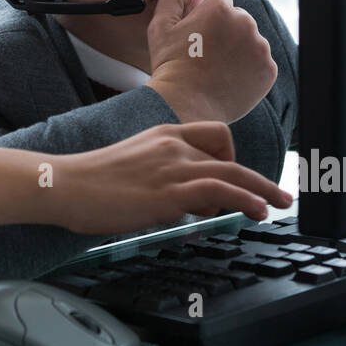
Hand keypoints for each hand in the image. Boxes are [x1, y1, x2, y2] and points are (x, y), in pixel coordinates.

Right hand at [51, 122, 291, 234]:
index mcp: (163, 134)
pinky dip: (245, 199)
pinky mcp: (169, 190)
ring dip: (261, 191)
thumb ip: (161, 179)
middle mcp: (173, 144)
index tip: (238, 177)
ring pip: (232, 172)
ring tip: (278, 206)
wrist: (65, 184)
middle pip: (229, 154)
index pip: (214, 134)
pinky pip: (219, 189)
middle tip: (279, 194)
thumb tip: (184, 206)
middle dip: (259, 178)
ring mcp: (172, 165)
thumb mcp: (133, 169)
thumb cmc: (90, 182)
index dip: (231, 155)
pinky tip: (256, 211)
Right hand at [145, 0, 276, 123]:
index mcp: (221, 8)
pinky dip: (248, 70)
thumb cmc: (171, 65)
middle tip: (206, 54)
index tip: (198, 36)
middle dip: (226, 32)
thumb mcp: (160, 26)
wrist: (186, 104)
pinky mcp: (269, 70)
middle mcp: (245, 23)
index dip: (207, 17)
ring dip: (238, 50)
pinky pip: (260, 63)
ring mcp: (260, 47)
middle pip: (238, 19)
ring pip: (250, 41)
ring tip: (217, 69)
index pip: (220, 1)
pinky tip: (229, 79)